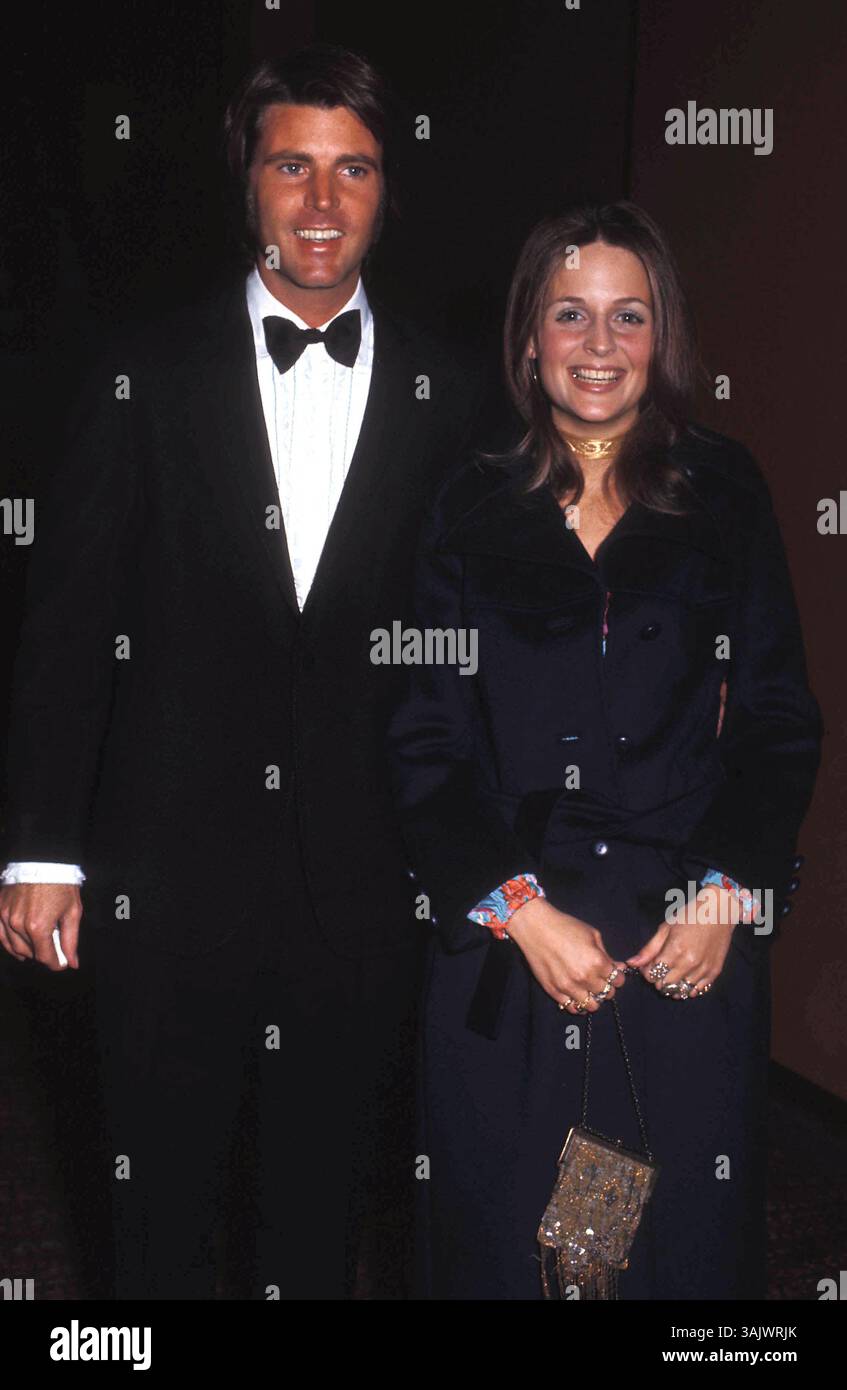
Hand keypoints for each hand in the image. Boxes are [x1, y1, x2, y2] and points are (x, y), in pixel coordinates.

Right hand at [0, 883, 81, 970]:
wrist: (44, 860)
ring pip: (13, 946)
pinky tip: (17, 945)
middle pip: (29, 952)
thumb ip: (70, 940)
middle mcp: (18, 924)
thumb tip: (72, 962)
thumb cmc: (61, 884)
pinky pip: (0, 934)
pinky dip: (8, 942)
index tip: (61, 964)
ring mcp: (5, 916)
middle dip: (42, 955)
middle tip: (52, 951)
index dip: (55, 963)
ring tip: (36, 949)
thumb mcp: (72, 912)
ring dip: (26, 950)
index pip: (45, 957)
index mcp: (38, 926)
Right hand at [507, 897, 627, 1012]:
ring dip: (593, 998)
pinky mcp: (554, 991)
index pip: (618, 980)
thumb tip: (619, 967)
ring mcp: (568, 987)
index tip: (611, 972)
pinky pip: (572, 1008)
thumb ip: (606, 954)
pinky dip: (578, 1003)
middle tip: (600, 979)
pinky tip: (577, 993)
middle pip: (607, 994)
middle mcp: (585, 977)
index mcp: (597, 961)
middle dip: (606, 986)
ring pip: (592, 1006)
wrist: (535, 927)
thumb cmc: (565, 927)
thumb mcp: (592, 934)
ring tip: (588, 988)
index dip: (617, 976)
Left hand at [626, 885, 739, 997]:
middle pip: (665, 986)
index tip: (649, 965)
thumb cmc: (689, 916)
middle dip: (659, 980)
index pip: (653, 975)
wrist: (718, 911)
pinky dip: (690, 989)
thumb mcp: (666, 928)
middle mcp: (689, 964)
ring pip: (682, 992)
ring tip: (673, 975)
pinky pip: (698, 990)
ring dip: (674, 986)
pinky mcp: (714, 972)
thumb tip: (631, 964)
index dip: (648, 972)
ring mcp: (703, 970)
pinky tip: (686, 978)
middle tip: (661, 969)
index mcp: (674, 951)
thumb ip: (649, 949)